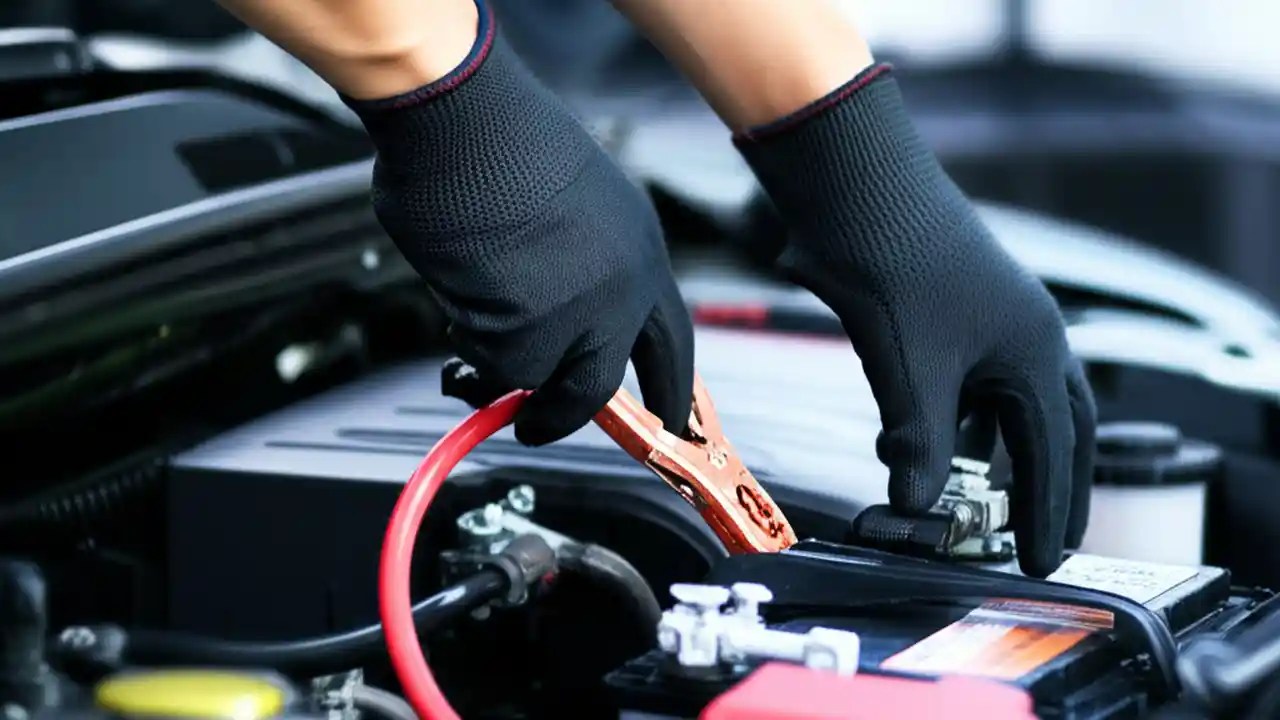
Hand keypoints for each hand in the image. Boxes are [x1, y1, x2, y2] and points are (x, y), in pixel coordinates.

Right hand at [347, 5, 692, 444]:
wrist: (467, 124)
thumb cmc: (502, 142)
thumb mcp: (576, 206)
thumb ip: (581, 269)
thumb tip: (556, 317)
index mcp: (641, 253)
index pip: (671, 343)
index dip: (670, 390)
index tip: (674, 423)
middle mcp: (622, 291)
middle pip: (599, 386)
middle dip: (558, 414)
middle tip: (535, 425)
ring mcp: (580, 317)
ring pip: (533, 375)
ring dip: (493, 353)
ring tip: (468, 304)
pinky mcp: (528, 336)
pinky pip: (492, 362)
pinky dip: (467, 336)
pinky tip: (459, 286)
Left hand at [736, 66, 1095, 576]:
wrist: (853, 180)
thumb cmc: (891, 264)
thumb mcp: (908, 369)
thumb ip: (920, 443)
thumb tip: (919, 504)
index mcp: (1035, 350)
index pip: (1053, 451)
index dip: (1048, 511)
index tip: (1044, 560)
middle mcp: (1028, 332)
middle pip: (1056, 425)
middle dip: (1050, 483)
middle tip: (1044, 534)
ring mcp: (992, 313)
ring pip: (1009, 399)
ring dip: (997, 449)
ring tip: (978, 496)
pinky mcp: (954, 304)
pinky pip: (971, 375)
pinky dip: (957, 415)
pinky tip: (919, 434)